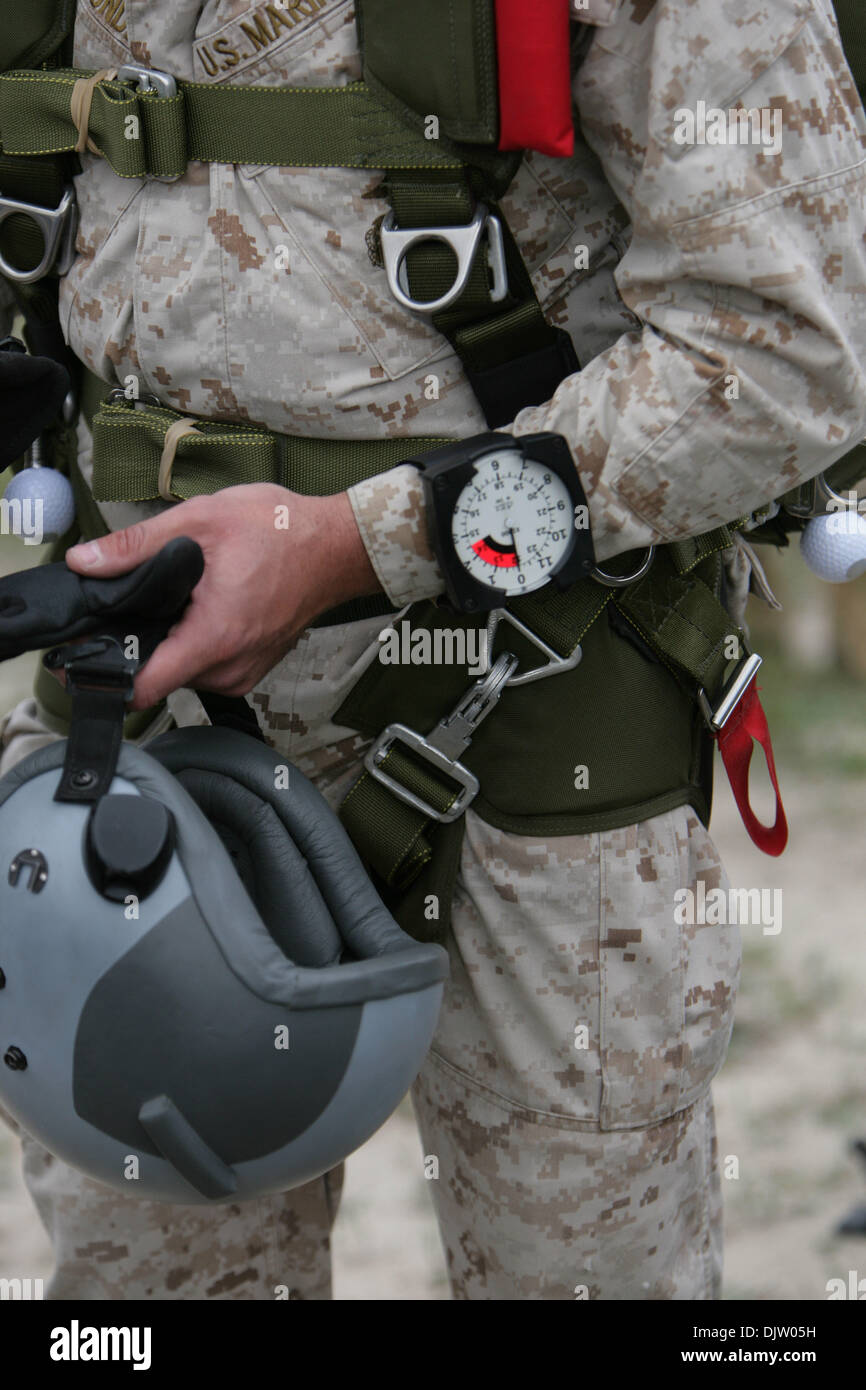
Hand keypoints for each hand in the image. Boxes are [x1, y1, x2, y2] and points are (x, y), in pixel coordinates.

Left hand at [64, 485, 380, 709]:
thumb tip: (85, 561)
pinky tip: (207, 606)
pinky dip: (199, 641)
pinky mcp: (253, 667)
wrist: (336, 546)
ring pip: (183, 671)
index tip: (88, 656)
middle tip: (145, 599)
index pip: (144, 688)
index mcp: (214, 637)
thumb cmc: (282, 532)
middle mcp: (230, 667)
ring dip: (173, 639)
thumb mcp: (199, 521)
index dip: (106, 673)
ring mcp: (245, 672)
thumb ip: (135, 546)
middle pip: (159, 675)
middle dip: (144, 641)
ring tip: (187, 597)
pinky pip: (209, 666)